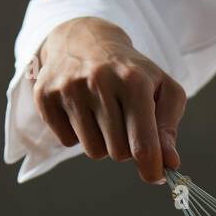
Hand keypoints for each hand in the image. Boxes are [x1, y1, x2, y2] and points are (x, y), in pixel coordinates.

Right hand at [32, 17, 185, 182]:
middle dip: (125, 147)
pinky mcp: (45, 96)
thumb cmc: (131, 72)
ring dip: (102, 142)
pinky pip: (67, 142)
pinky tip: (81, 110)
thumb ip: (168, 128)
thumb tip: (170, 162)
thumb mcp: (161, 89)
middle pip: (118, 153)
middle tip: (124, 122)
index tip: (155, 176)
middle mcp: (99, 81)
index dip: (151, 168)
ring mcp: (69, 88)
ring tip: (102, 114)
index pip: (143, 144)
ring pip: (93, 151)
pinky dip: (77, 134)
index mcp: (133, 81)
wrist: (85, 39)